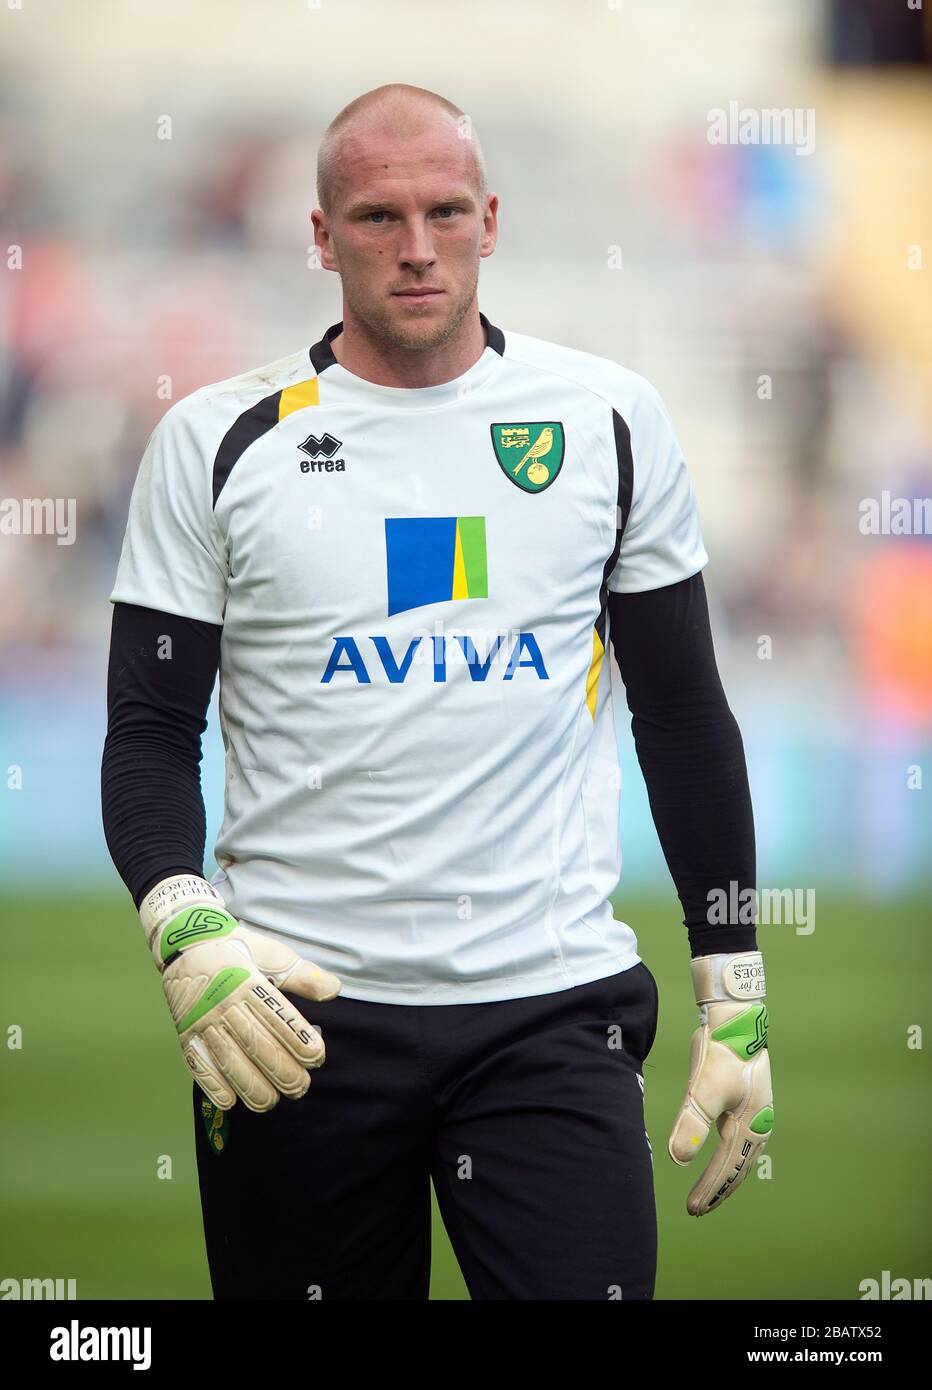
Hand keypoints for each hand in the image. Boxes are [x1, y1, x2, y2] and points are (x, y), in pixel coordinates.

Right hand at [140, 874, 341, 1111]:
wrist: (186, 940)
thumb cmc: (237, 948)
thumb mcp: (272, 953)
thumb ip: (302, 975)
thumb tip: (335, 989)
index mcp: (248, 981)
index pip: (277, 1017)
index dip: (298, 1040)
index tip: (316, 1057)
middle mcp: (224, 1003)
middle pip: (256, 1043)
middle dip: (281, 1070)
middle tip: (300, 1087)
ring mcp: (202, 1020)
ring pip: (228, 1059)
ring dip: (251, 1085)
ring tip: (271, 1102)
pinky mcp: (185, 1032)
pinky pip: (197, 1062)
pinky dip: (213, 1084)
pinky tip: (231, 1101)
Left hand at [668, 950, 771, 1215]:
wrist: (735, 1017)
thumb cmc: (721, 1052)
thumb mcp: (702, 1088)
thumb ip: (691, 1123)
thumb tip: (678, 1159)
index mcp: (750, 1124)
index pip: (727, 1167)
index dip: (709, 1189)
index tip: (693, 1208)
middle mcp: (757, 1123)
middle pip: (738, 1167)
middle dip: (718, 1188)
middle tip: (697, 1209)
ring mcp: (755, 1112)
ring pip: (740, 1155)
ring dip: (725, 1174)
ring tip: (709, 1191)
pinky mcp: (747, 1101)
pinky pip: (739, 1139)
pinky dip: (728, 1156)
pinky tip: (720, 1156)